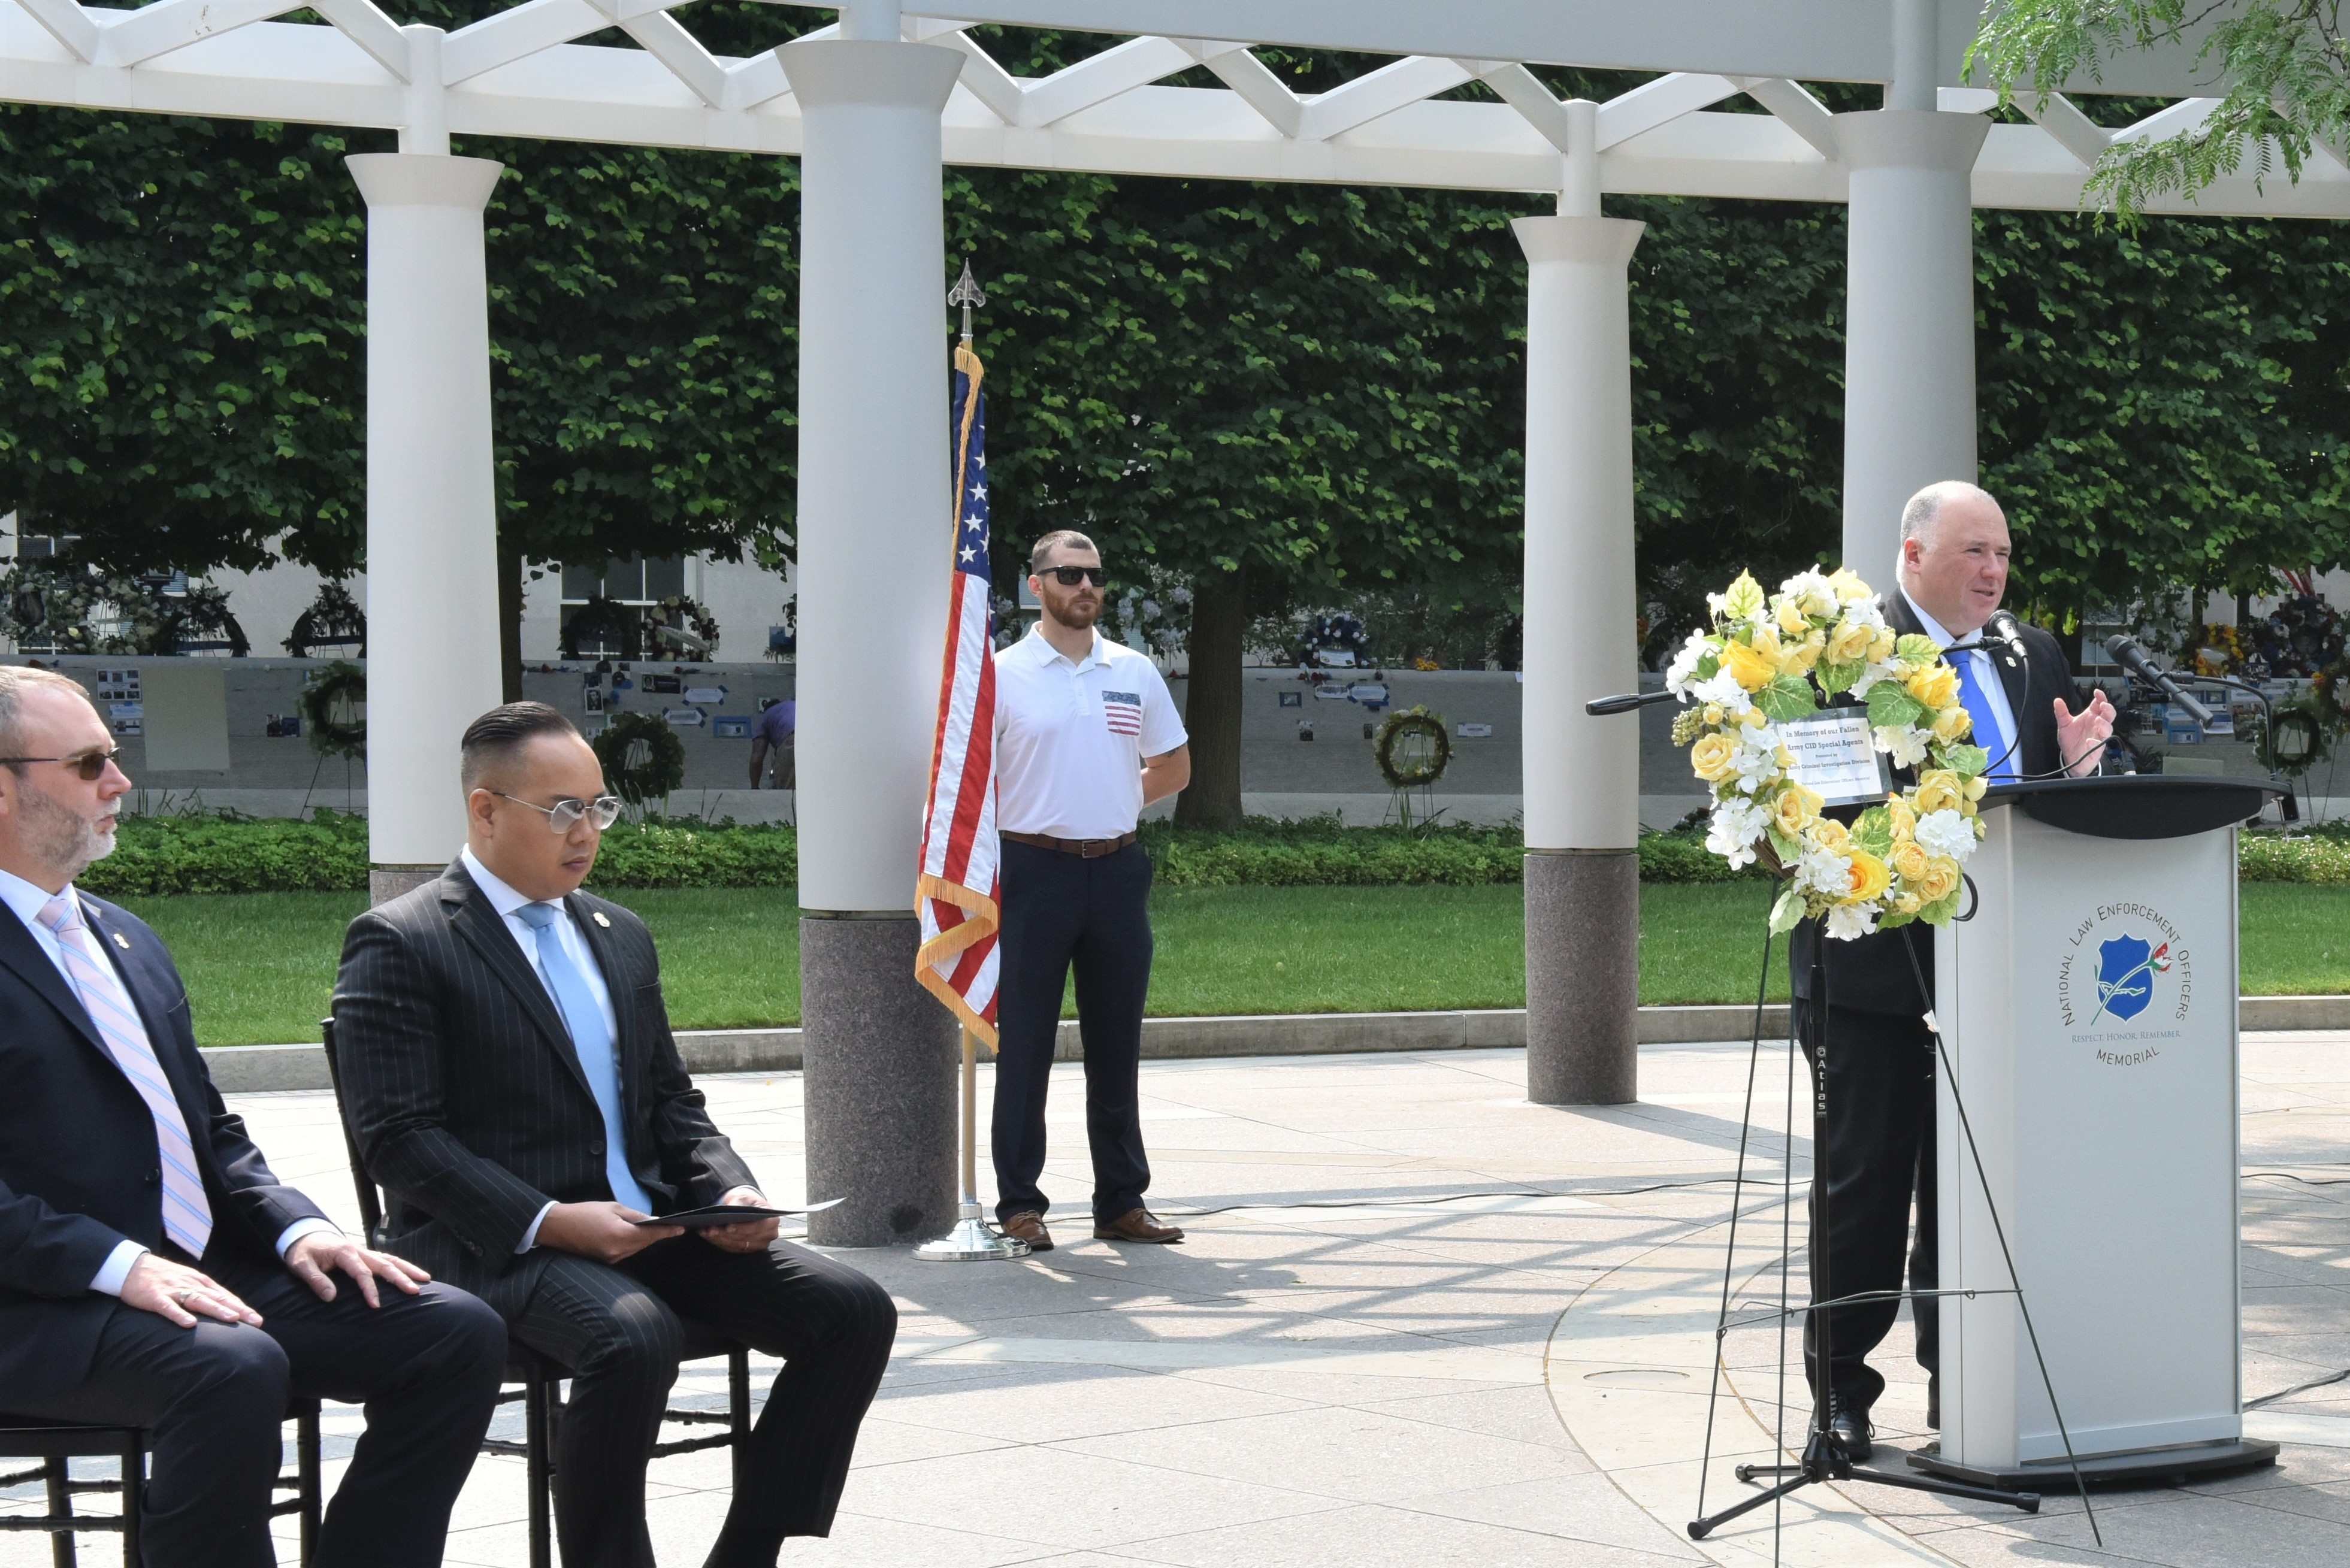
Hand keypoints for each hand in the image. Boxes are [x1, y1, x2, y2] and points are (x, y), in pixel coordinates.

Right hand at [121, 1253, 262, 1328]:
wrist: (132, 1267)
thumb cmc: (164, 1277)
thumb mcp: (187, 1283)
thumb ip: (204, 1295)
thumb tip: (223, 1309)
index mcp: (200, 1282)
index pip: (225, 1296)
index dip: (242, 1308)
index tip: (257, 1321)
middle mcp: (191, 1284)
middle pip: (218, 1298)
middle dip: (238, 1310)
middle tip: (255, 1322)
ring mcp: (174, 1290)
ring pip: (198, 1300)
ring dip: (216, 1310)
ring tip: (232, 1319)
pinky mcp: (155, 1297)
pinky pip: (169, 1307)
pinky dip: (179, 1315)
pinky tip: (189, 1324)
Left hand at [285, 1231, 429, 1307]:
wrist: (301, 1233)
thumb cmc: (301, 1251)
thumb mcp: (301, 1265)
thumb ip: (316, 1280)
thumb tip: (331, 1297)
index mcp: (345, 1252)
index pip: (362, 1272)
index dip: (370, 1289)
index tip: (376, 1305)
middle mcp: (358, 1250)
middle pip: (385, 1264)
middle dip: (401, 1277)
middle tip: (415, 1291)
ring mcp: (363, 1251)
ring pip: (390, 1259)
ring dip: (408, 1269)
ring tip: (425, 1278)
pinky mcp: (364, 1254)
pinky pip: (386, 1259)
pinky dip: (400, 1265)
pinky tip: (410, 1273)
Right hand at [536, 1201, 680, 1263]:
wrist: (558, 1227)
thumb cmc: (585, 1213)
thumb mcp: (612, 1208)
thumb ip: (635, 1216)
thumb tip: (653, 1221)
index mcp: (620, 1236)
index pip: (650, 1235)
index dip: (667, 1231)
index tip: (682, 1228)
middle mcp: (618, 1251)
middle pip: (645, 1243)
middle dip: (658, 1234)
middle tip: (675, 1226)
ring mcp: (612, 1258)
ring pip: (637, 1248)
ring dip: (646, 1239)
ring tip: (659, 1229)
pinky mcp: (606, 1260)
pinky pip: (627, 1251)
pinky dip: (634, 1243)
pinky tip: (638, 1235)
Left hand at [702, 1187, 779, 1253]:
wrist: (747, 1206)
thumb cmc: (747, 1201)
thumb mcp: (744, 1197)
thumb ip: (739, 1203)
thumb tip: (731, 1210)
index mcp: (772, 1221)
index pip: (758, 1227)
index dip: (742, 1228)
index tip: (728, 1227)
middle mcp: (768, 1235)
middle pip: (745, 1238)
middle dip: (726, 1234)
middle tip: (710, 1229)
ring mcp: (759, 1244)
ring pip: (737, 1245)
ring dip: (720, 1239)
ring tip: (706, 1232)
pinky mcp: (748, 1249)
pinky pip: (732, 1248)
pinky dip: (719, 1242)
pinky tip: (708, 1236)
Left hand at [2057, 689, 2116, 776]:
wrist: (2070, 757)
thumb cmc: (2072, 739)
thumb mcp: (2064, 725)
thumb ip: (2061, 713)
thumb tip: (2057, 700)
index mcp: (2091, 717)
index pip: (2099, 705)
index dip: (2101, 698)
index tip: (2097, 692)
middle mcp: (2097, 726)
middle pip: (2109, 715)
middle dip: (2108, 709)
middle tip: (2103, 705)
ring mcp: (2098, 737)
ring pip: (2108, 729)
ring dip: (2105, 724)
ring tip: (2098, 720)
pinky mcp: (2096, 749)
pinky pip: (2099, 745)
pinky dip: (2095, 742)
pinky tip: (2089, 741)